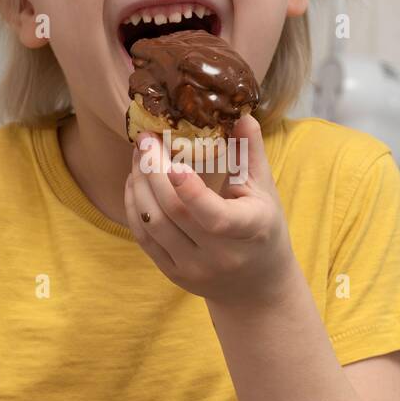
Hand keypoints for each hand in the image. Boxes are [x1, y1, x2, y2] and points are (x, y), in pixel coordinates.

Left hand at [123, 113, 296, 305]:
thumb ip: (250, 153)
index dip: (190, 192)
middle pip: (174, 213)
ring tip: (139, 156)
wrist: (256, 286)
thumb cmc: (263, 229)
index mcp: (249, 231)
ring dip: (139, 186)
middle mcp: (218, 255)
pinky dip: (135, 206)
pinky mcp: (172, 274)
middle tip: (145, 140)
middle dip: (153, 172)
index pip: (214, 216)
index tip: (172, 163)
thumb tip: (241, 115)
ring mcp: (192, 268)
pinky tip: (135, 182)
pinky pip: (144, 239)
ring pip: (153, 224)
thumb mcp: (265, 191)